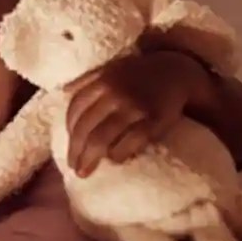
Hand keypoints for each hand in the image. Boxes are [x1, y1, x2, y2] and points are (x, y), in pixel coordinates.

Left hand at [65, 50, 213, 176]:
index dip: (69, 132)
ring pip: (101, 139)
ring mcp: (132, 108)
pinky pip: (128, 144)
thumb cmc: (140, 74)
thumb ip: (88, 78)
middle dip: (76, 151)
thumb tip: (64, 91)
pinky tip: (114, 160)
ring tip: (85, 172)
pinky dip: (117, 156)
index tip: (70, 146)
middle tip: (75, 167)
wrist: (177, 72)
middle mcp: (113, 93)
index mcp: (101, 81)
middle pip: (85, 128)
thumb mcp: (111, 68)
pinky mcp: (152, 122)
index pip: (75, 109)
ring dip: (90, 159)